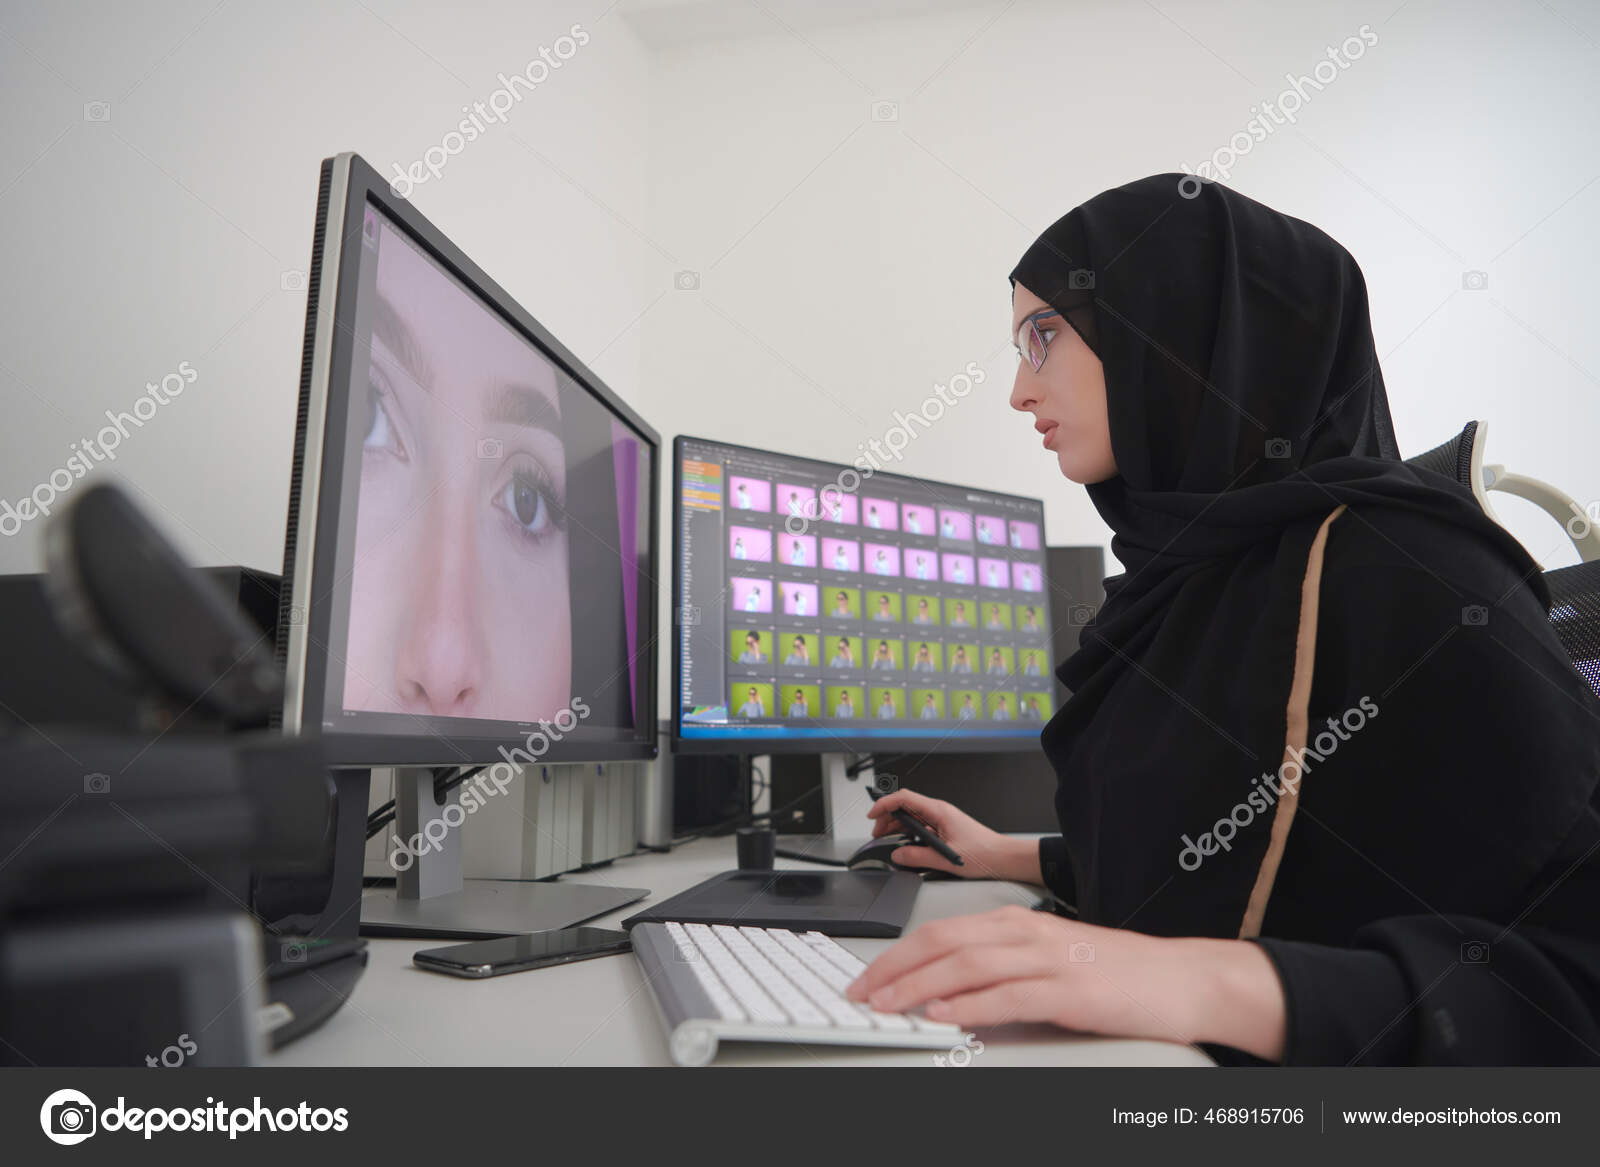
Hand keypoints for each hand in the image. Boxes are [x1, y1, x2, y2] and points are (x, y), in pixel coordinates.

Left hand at [845, 905, 1287, 1061]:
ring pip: (967, 966)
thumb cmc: (1116, 972)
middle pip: (943, 942)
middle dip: (894, 969)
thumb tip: (944, 990)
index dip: (897, 954)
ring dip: (920, 987)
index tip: (867, 977)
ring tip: (888, 1004)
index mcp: (1016, 923)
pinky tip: (945, 1014)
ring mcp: (1048, 960)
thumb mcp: (1047, 959)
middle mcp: (1026, 934)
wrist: (1179, 979)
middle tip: (862, 992)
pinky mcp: (1070, 991)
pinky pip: (1008, 996)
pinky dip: (970, 1005)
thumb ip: (998, 968)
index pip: (940, 931)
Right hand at [865, 789, 1040, 882]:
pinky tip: (904, 844)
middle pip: (905, 806)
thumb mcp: (946, 858)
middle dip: (887, 817)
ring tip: (887, 839)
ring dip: (896, 826)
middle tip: (877, 833)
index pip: (905, 798)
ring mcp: (941, 819)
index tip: (872, 815)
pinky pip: (920, 825)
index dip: (885, 804)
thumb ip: (918, 857)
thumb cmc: (984, 853)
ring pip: (911, 816)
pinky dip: (907, 832)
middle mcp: (939, 811)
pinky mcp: (944, 828)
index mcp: (939, 811)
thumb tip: (897, 855)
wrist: (1003, 857)